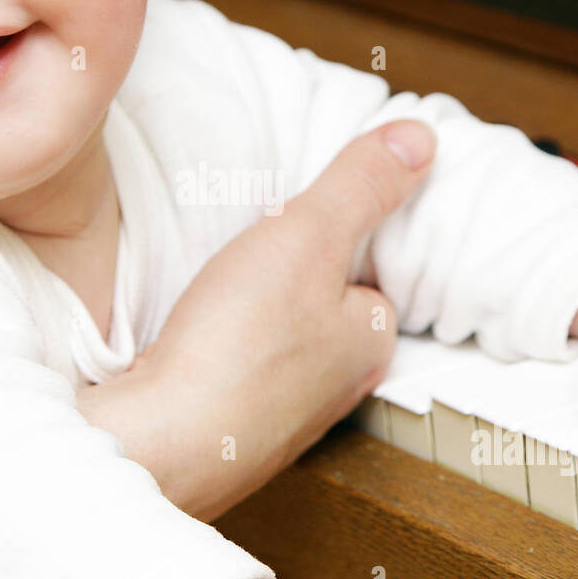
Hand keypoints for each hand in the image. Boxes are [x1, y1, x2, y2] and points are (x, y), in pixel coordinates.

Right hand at [89, 120, 437, 520]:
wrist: (157, 439)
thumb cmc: (237, 349)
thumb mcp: (308, 235)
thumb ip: (361, 186)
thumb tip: (420, 139)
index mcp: (369, 343)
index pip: (374, 281)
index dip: (344, 243)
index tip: (312, 221)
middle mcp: (333, 390)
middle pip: (324, 315)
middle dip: (293, 284)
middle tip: (257, 252)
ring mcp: (277, 418)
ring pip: (276, 348)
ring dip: (251, 320)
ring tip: (221, 292)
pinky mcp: (224, 431)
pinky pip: (231, 377)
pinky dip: (215, 354)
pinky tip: (191, 337)